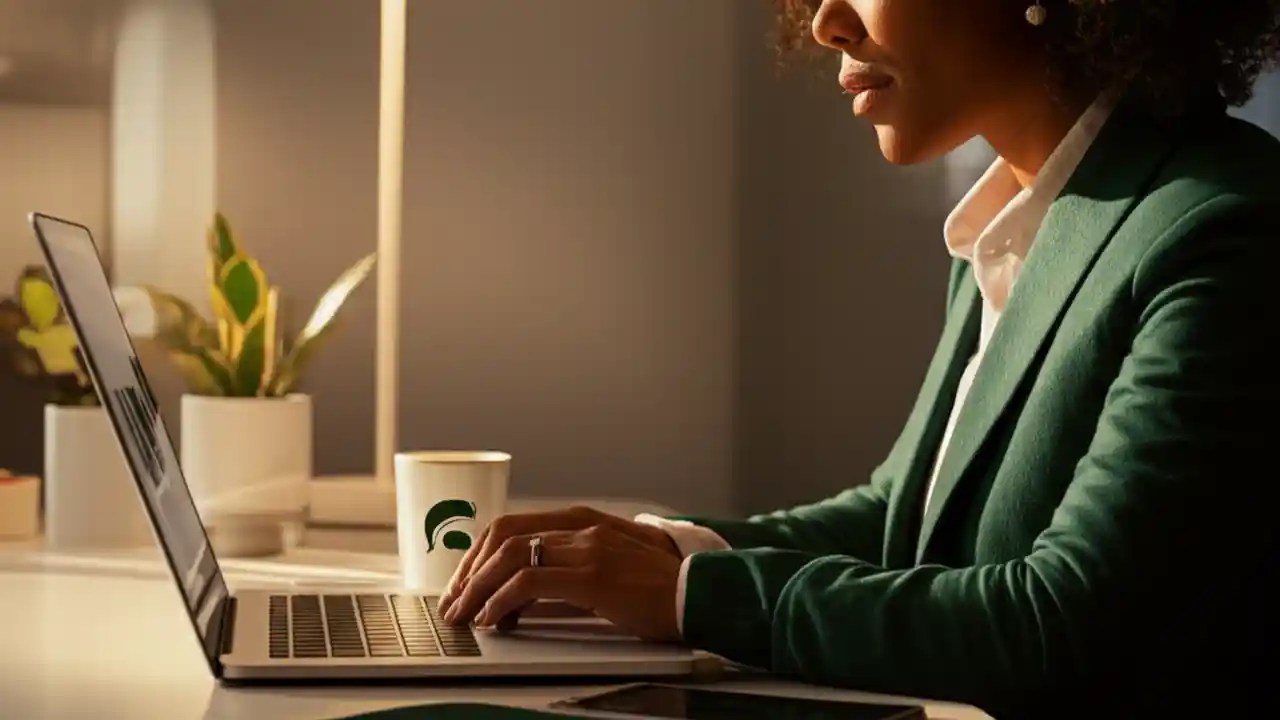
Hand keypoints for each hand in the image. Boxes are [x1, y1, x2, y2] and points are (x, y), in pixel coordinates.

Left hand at [439, 523, 683, 641]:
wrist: (699, 593)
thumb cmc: (656, 589)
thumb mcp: (605, 569)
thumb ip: (567, 572)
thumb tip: (521, 595)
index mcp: (581, 521)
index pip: (511, 526)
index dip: (478, 556)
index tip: (463, 584)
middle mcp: (580, 527)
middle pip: (502, 536)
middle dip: (469, 571)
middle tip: (454, 603)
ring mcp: (586, 547)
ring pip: (509, 557)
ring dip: (478, 588)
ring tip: (465, 615)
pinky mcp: (593, 575)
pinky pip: (529, 583)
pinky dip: (502, 601)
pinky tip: (495, 619)